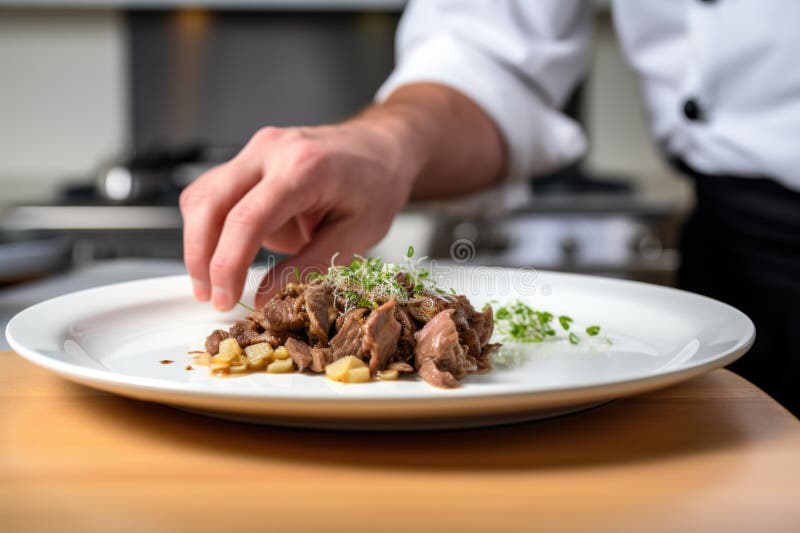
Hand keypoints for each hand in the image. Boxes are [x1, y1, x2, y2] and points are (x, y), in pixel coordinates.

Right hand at [180, 118, 417, 309]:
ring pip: (201, 195)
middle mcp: (272, 150)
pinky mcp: (249, 156)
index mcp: (304, 168)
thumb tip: (262, 297)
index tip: (223, 298)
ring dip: (200, 242)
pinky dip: (212, 225)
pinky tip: (231, 248)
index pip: (246, 218)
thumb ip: (309, 267)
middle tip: (210, 296)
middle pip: (208, 202)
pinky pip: (213, 191)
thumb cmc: (378, 187)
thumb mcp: (358, 236)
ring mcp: (256, 148)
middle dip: (200, 256)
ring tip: (217, 280)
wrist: (382, 147)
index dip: (226, 264)